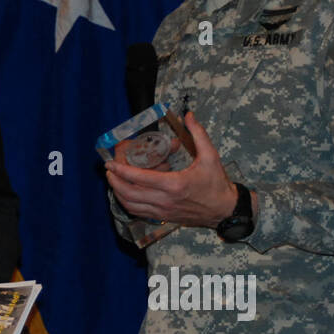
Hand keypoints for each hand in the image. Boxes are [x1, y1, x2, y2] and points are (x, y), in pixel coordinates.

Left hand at [104, 112, 238, 229]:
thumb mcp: (210, 156)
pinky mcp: (164, 218)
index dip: (122, 170)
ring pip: (131, 205)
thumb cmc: (217, 184)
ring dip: (118, 193)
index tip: (110, 163)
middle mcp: (165, 200)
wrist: (225, 210)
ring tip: (114, 180)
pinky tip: (125, 193)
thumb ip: (198, 134)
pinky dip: (128, 203)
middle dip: (115, 181)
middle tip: (109, 170)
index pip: (140, 178)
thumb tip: (188, 115)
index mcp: (174, 184)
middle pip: (129, 193)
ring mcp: (163, 211)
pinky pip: (139, 212)